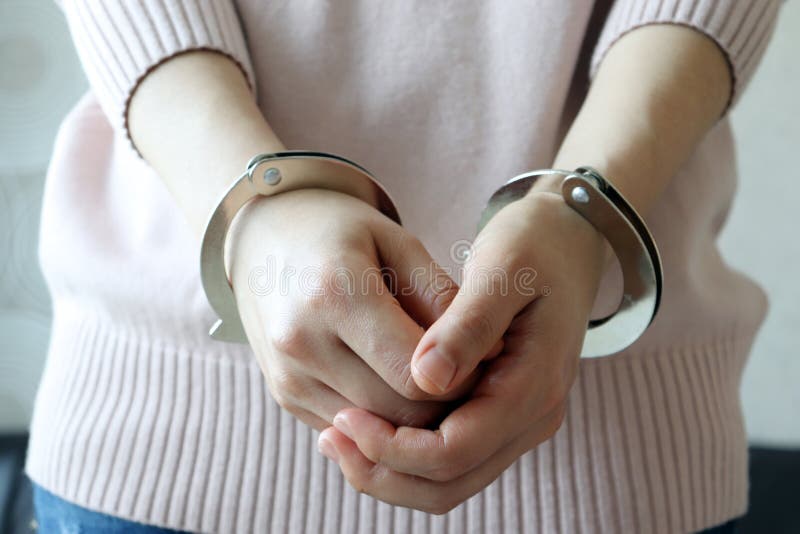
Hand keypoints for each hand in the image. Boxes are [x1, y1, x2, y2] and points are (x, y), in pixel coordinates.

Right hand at [228, 188, 488, 430]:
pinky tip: (393, 380)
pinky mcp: (284, 397)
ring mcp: (287, 377)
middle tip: (466, 374)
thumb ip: (441, 298)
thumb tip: (487, 355)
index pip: (416, 376)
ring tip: (433, 375)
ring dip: (413, 418)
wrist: (266, 238)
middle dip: (443, 404)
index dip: (462, 378)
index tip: (481, 358)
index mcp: (335, 295)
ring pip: (374, 432)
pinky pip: (350, 431)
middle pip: (397, 413)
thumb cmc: (343, 234)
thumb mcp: (399, 243)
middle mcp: (302, 343)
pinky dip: (380, 417)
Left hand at [318, 191, 607, 512]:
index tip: (345, 416)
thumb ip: (468, 325)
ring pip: (446, 482)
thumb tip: (426, 379)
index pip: (456, 450)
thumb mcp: (504, 269)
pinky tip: (363, 425)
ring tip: (337, 438)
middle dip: (384, 471)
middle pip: (449, 482)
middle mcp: (531, 415)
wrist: (567, 240)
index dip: (394, 446)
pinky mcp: (499, 412)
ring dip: (390, 471)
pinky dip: (403, 454)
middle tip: (330, 437)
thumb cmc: (534, 244)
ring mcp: (517, 419)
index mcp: (534, 385)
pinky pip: (448, 458)